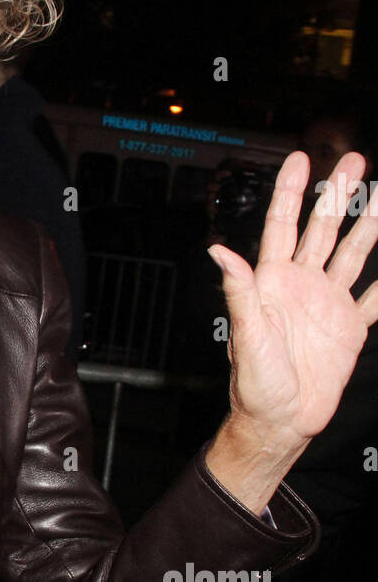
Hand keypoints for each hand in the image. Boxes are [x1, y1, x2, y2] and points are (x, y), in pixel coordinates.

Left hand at [209, 151, 377, 450]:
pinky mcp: (348, 328)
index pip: (281, 226)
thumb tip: (219, 251)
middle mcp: (301, 286)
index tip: (302, 160)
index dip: (291, 192)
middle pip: (321, 229)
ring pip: (351, 253)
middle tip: (355, 161)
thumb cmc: (254, 384)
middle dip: (338, 194)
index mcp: (272, 283)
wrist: (280, 422)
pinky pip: (374, 298)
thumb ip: (238, 291)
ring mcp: (327, 304)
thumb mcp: (245, 335)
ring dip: (368, 224)